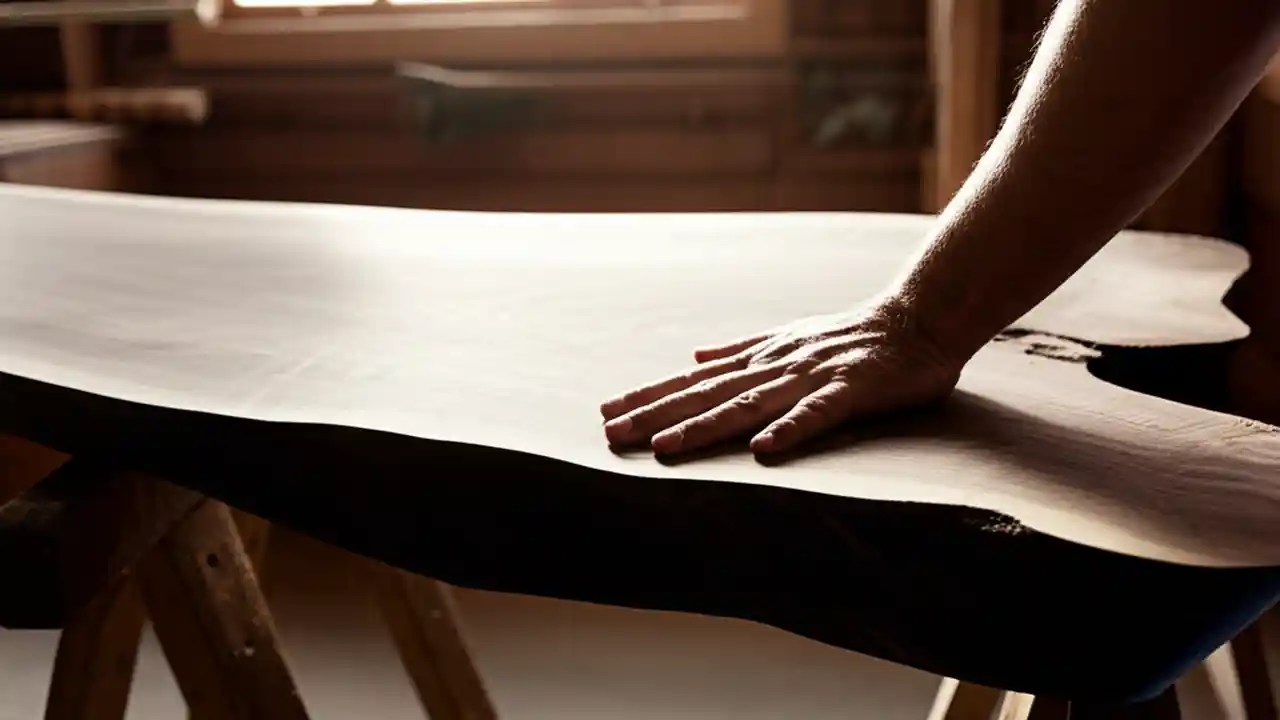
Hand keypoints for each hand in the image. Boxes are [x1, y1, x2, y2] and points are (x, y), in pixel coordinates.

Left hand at [599, 299, 965, 455]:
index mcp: (759, 359)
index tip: (606, 411)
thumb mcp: (786, 337)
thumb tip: (694, 353)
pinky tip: (764, 450)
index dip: (650, 395)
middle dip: (657, 414)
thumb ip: (739, 349)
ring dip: (706, 425)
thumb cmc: (851, 335)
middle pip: (707, 394)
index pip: (694, 380)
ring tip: (666, 445)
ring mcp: (810, 376)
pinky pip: (817, 413)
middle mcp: (774, 366)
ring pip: (749, 404)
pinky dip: (791, 429)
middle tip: (612, 433)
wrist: (918, 319)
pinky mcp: (850, 390)